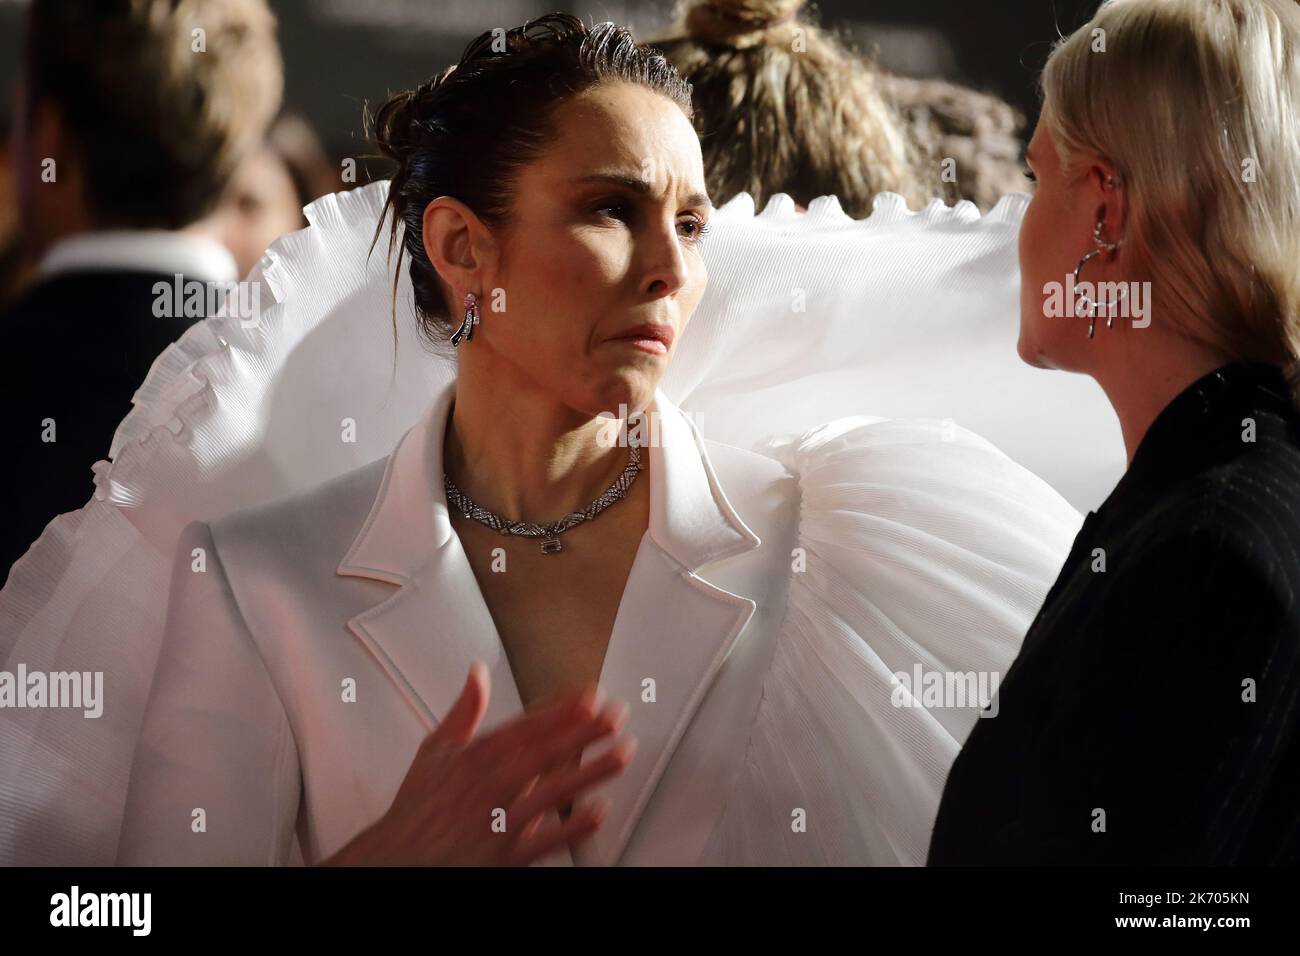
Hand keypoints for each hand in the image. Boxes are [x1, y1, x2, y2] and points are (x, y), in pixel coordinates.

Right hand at [320, 661, 635, 864]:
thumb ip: (463, 710)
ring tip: (621, 753)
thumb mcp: (434, 751)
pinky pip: (545, 840)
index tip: (590, 696)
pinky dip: (572, 828)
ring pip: (552, 792)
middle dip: (584, 732)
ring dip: (590, 772)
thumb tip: (477, 673)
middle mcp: (489, 786)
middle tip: (617, 716)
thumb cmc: (416, 810)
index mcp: (475, 757)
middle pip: (545, 752)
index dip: (561, 709)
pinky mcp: (505, 855)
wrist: (395, 860)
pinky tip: (598, 812)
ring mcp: (499, 821)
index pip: (526, 726)